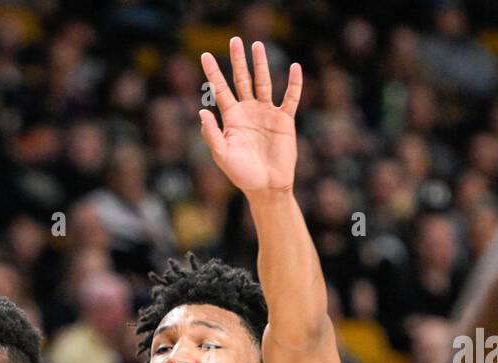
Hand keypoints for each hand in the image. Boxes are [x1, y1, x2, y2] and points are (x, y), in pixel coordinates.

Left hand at [199, 38, 301, 195]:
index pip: (220, 90)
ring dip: (261, 65)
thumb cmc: (242, 174)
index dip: (213, 73)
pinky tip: (295, 68)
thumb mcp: (222, 155)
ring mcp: (266, 114)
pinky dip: (294, 83)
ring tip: (258, 45)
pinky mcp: (284, 120)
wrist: (266, 187)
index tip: (204, 55)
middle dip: (238, 61)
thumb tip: (202, 111)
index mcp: (231, 118)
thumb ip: (212, 134)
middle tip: (235, 40)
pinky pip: (290, 98)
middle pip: (242, 80)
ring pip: (264, 83)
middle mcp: (248, 111)